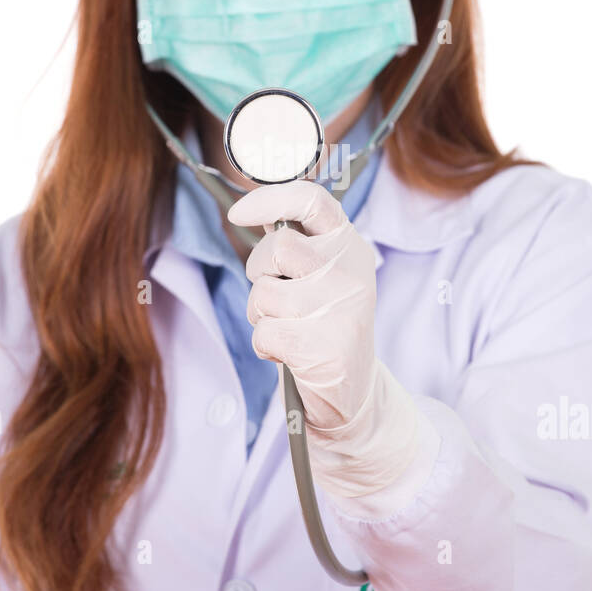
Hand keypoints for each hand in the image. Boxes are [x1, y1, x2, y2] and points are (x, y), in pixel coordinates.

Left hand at [226, 179, 376, 429]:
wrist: (352, 391)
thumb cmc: (324, 325)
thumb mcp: (323, 277)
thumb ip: (300, 245)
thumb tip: (258, 212)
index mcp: (350, 247)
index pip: (312, 201)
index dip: (270, 198)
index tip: (239, 212)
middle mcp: (351, 272)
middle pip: (278, 246)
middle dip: (259, 271)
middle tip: (276, 293)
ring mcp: (340, 308)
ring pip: (264, 292)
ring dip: (261, 314)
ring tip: (289, 327)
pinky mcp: (323, 345)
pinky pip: (263, 331)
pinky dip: (264, 345)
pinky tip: (289, 353)